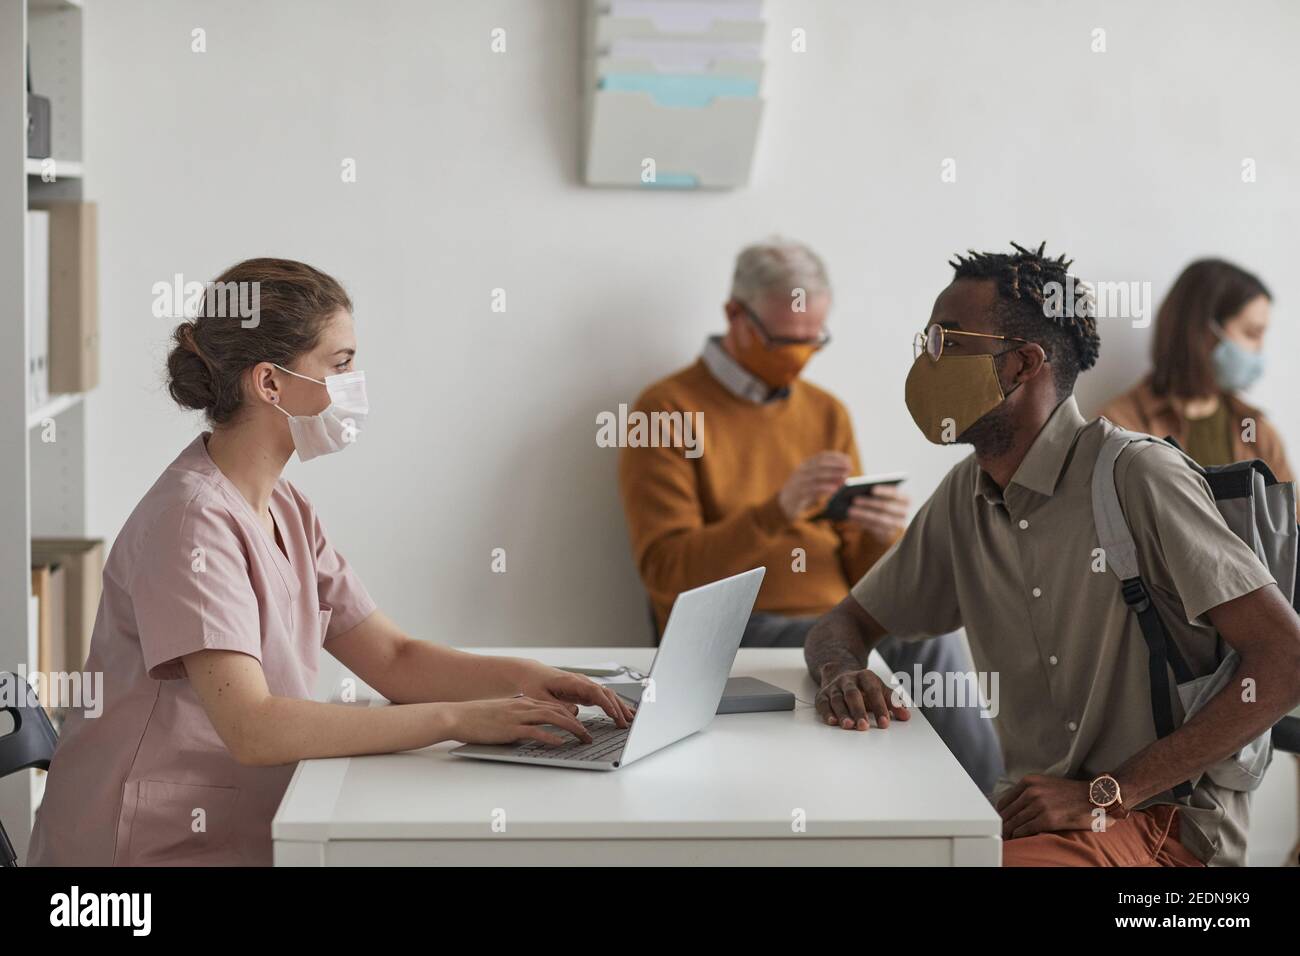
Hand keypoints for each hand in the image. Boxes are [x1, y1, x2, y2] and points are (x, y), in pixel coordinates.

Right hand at [444, 696, 599, 745]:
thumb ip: (518, 718)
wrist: (458, 716)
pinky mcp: (511, 729)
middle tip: (588, 735)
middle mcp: (524, 707)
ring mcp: (518, 717)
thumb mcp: (502, 714)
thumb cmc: (477, 718)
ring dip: (571, 729)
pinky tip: (560, 743)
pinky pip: (536, 732)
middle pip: (559, 711)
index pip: (554, 706)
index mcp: (523, 703)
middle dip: (577, 723)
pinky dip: (551, 737)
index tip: (582, 724)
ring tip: (583, 738)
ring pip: (553, 719)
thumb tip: (530, 729)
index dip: (571, 715)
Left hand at [510, 660, 634, 727]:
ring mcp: (584, 686)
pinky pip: (603, 698)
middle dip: (618, 708)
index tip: (614, 715)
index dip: (606, 703)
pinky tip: (622, 712)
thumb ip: (557, 706)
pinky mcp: (584, 691)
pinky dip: (614, 705)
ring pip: (607, 695)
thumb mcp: (540, 698)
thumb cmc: (534, 684)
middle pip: (605, 693)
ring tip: (630, 719)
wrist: (530, 674)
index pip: (594, 691)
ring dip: (619, 707)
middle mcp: (581, 682)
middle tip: (626, 724)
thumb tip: (575, 713)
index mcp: (571, 681)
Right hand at [779, 452, 851, 521]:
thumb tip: (844, 474)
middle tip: (849, 468)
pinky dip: (824, 488)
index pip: (822, 456)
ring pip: (816, 475)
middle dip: (836, 465)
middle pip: (820, 464)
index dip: (836, 457)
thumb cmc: (803, 493)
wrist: (783, 506)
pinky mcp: (797, 494)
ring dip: (832, 475)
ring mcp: (798, 482)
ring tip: (844, 478)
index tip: (848, 460)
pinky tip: (834, 489)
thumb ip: (826, 478)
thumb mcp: (813, 482)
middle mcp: (801, 471)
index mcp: (805, 466)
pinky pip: (812, 489)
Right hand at [814, 665, 910, 730]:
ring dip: (842, 714)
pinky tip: (832, 722)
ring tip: (848, 726)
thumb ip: (893, 702)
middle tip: (864, 726)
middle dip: (858, 710)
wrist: (840, 673)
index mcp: (865, 676)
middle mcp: (848, 680)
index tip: (885, 723)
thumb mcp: (880, 689)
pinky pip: (823, 704)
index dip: (880, 707)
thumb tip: (906, 716)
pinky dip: (826, 713)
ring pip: (837, 700)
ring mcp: (834, 687)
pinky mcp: (822, 695)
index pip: (873, 691)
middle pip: (853, 694)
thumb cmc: (864, 687)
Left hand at [843, 484, 910, 541]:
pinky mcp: (888, 535)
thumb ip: (874, 490)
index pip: (896, 494)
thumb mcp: (882, 496)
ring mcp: (897, 526)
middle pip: (885, 507)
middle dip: (869, 503)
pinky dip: (862, 522)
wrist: (888, 521)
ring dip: (863, 514)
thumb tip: (859, 488)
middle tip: (854, 499)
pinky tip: (852, 518)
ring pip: (879, 519)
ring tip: (850, 510)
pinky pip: (874, 529)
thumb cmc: (882, 501)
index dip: (884, 491)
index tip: (872, 489)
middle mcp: (904, 513)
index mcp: (905, 499)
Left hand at [995, 775, 1094, 838]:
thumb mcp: (1045, 784)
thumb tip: (1015, 807)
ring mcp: (1039, 805)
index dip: (1001, 815)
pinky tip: (1020, 839)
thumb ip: (1029, 791)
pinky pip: (1024, 830)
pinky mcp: (1047, 819)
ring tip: (1009, 839)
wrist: (1095, 797)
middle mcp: (1031, 791)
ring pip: (1013, 823)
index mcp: (1029, 781)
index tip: (1001, 823)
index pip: (1003, 802)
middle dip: (1003, 825)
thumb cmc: (1072, 793)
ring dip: (1009, 833)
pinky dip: (1019, 837)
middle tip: (1002, 834)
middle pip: (1006, 813)